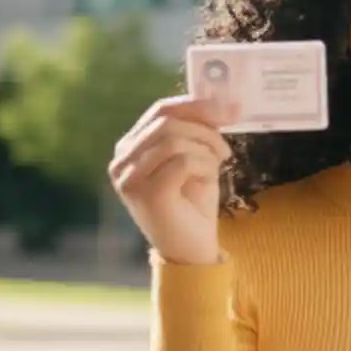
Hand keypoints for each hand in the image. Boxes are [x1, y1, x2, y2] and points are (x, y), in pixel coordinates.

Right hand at [108, 96, 231, 264]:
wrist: (192, 249)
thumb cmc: (194, 204)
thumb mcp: (197, 158)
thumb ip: (199, 130)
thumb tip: (224, 101)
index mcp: (130, 148)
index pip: (160, 111)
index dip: (196, 104)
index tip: (229, 107)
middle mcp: (121, 162)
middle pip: (167, 122)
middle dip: (205, 128)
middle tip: (226, 147)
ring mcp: (129, 179)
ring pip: (174, 139)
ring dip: (207, 148)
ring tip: (219, 164)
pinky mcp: (147, 194)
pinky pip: (183, 161)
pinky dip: (205, 165)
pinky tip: (210, 178)